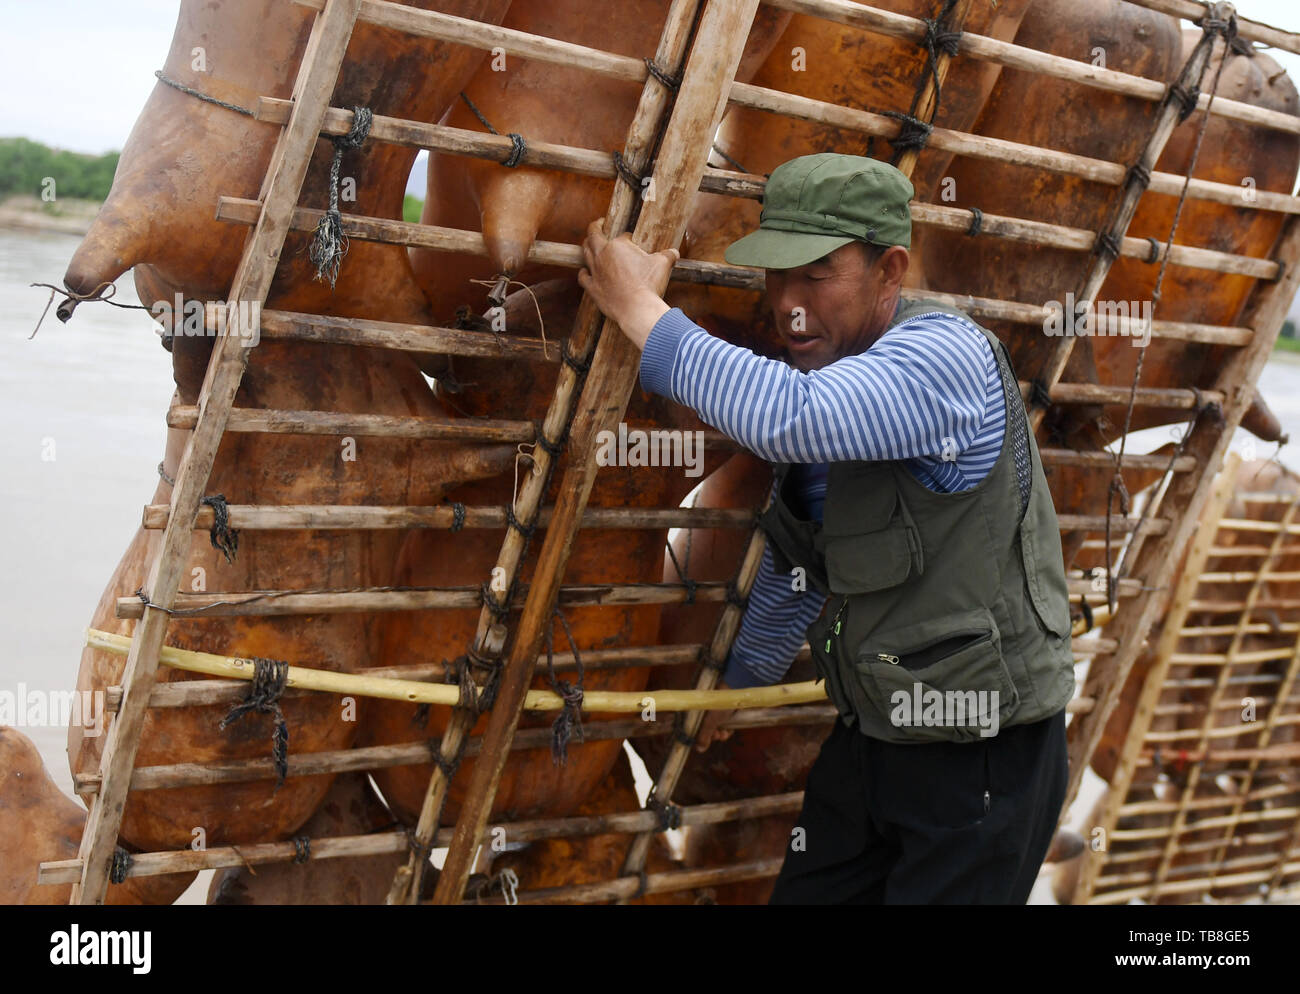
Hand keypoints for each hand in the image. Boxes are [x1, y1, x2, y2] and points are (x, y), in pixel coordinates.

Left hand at [577, 217, 675, 347]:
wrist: (636, 308)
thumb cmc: (649, 284)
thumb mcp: (662, 265)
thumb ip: (668, 255)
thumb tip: (674, 253)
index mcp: (618, 245)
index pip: (622, 237)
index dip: (628, 238)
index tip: (632, 241)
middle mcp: (603, 255)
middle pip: (593, 236)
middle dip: (596, 228)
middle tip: (598, 225)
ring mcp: (595, 271)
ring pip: (585, 253)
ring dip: (587, 246)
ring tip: (589, 244)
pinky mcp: (592, 287)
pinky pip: (582, 277)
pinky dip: (583, 272)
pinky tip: (584, 271)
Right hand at [695, 679, 735, 752]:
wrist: (737, 689)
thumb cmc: (720, 703)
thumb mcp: (710, 721)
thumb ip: (704, 735)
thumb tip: (699, 749)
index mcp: (697, 709)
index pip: (694, 726)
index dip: (700, 735)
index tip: (705, 741)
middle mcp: (705, 709)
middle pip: (706, 727)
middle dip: (713, 735)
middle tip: (718, 736)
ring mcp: (716, 710)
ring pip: (716, 726)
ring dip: (721, 733)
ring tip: (725, 734)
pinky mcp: (726, 711)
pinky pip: (724, 723)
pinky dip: (727, 728)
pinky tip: (730, 730)